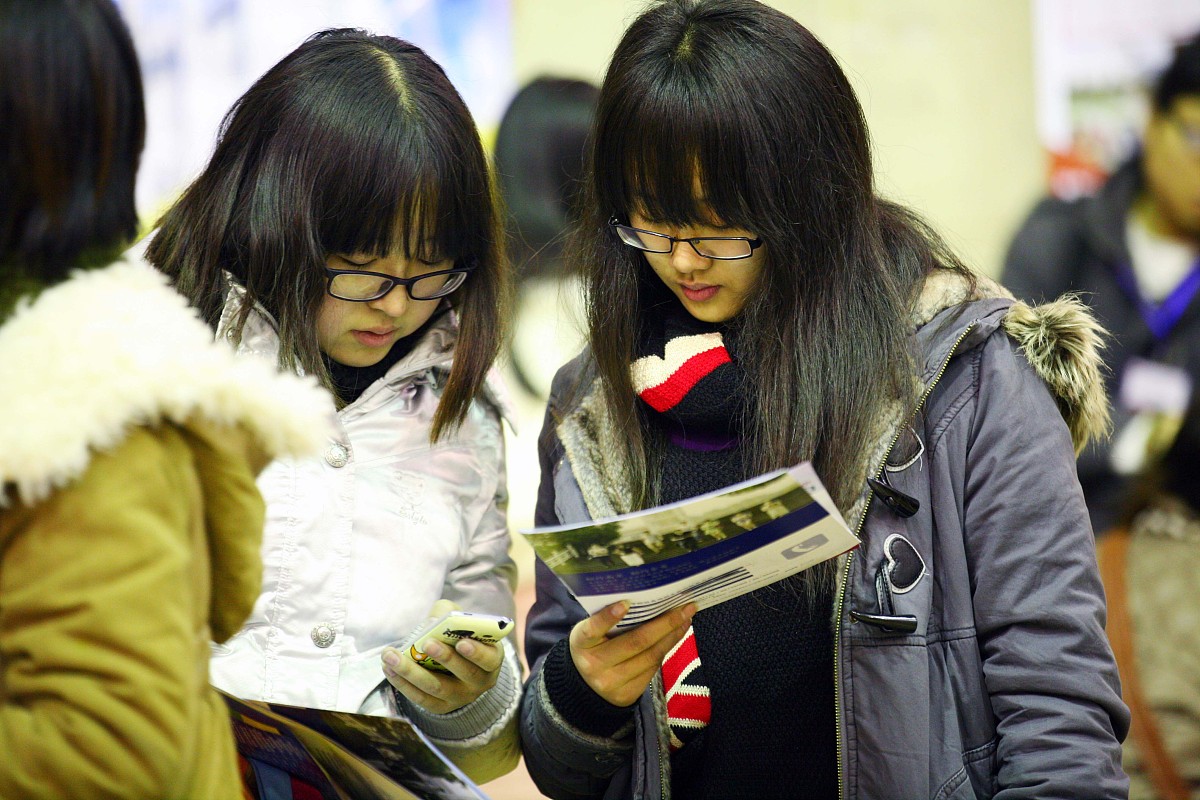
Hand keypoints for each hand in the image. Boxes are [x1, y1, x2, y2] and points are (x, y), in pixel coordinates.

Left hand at [382, 601, 503, 714]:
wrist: (457, 665)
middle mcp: (480, 682)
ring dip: (411, 672)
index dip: (477, 652)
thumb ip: (449, 613)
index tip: (462, 642)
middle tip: (426, 643)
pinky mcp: (440, 707)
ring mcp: (460, 698)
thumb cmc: (460, 635)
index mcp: (492, 659)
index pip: (489, 658)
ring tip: (391, 656)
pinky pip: (420, 699)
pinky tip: (388, 669)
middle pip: (464, 674)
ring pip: (436, 688)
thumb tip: (432, 621)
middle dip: (445, 658)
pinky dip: (403, 683)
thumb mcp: (462, 621)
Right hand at [570, 601, 696, 707]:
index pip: (592, 629)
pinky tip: (675, 635)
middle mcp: (594, 665)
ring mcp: (611, 683)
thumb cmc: (593, 648)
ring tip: (686, 619)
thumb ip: (609, 620)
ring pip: (650, 656)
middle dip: (665, 623)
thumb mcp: (591, 633)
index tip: (626, 602)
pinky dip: (665, 649)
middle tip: (684, 607)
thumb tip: (647, 600)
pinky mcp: (626, 695)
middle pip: (635, 642)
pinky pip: (652, 668)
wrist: (585, 687)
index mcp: (581, 643)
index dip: (608, 617)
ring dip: (672, 636)